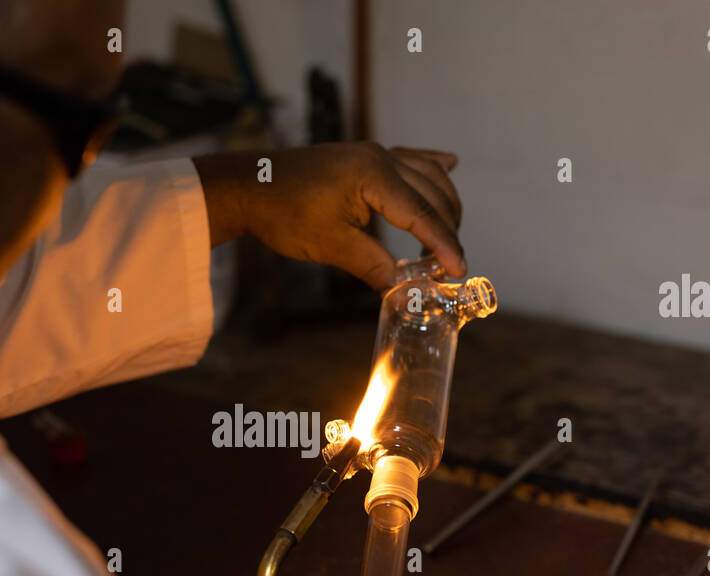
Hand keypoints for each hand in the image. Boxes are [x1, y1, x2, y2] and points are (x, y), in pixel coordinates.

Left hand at [193, 143, 465, 289]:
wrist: (250, 186)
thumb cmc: (283, 213)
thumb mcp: (330, 245)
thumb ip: (372, 265)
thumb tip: (403, 289)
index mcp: (374, 175)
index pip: (421, 215)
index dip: (444, 245)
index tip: (459, 271)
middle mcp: (380, 157)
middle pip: (432, 196)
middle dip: (446, 231)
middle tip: (449, 267)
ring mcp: (373, 153)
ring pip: (427, 176)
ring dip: (443, 207)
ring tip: (448, 239)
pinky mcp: (364, 156)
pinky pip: (410, 158)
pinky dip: (432, 167)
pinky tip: (451, 164)